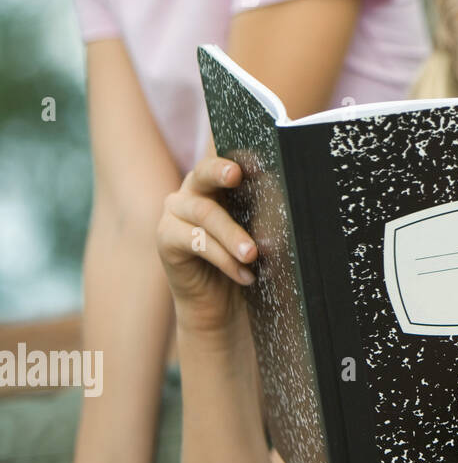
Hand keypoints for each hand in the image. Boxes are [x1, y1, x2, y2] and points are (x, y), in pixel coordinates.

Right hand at [156, 157, 258, 336]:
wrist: (225, 305)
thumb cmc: (248, 261)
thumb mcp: (262, 233)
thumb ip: (267, 212)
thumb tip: (286, 198)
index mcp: (219, 182)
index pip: (228, 160)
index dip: (240, 156)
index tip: (259, 160)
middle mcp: (193, 190)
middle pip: (204, 172)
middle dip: (220, 171)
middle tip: (236, 175)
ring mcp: (175, 213)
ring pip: (204, 212)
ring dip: (232, 234)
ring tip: (253, 254)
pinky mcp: (166, 239)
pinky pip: (195, 241)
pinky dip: (224, 259)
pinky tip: (244, 274)